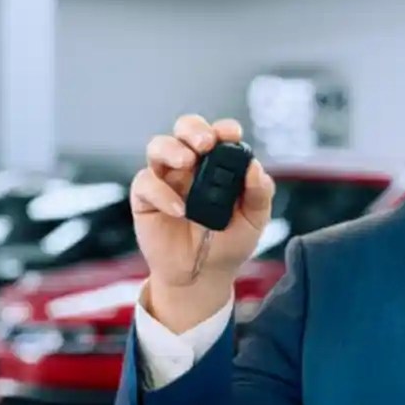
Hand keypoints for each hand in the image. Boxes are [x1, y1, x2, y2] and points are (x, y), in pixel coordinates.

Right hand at [130, 115, 273, 329]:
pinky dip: (161, 192)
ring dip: (171, 149)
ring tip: (186, 163)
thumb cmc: (230, 242)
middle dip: (193, 129)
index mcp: (220, 164)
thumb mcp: (254, 220)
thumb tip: (255, 168)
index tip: (231, 134)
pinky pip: (145, 183)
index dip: (224, 129)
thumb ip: (259, 194)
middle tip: (205, 144)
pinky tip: (179, 209)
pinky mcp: (145, 199)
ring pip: (159, 147)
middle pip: (184, 129)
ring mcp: (167, 179)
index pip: (219, 135)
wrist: (204, 275)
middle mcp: (191, 166)